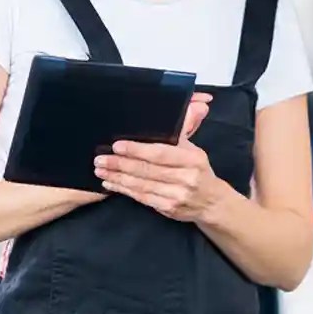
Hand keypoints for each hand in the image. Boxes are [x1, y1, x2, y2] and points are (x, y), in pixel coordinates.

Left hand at [93, 93, 227, 221]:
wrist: (211, 202)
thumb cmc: (199, 172)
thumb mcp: (194, 150)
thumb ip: (185, 129)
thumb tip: (191, 106)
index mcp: (192, 159)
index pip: (160, 153)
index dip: (137, 150)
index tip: (117, 145)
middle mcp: (185, 177)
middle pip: (147, 169)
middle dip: (120, 163)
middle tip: (100, 158)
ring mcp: (177, 195)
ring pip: (141, 184)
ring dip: (117, 176)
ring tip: (101, 169)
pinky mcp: (168, 208)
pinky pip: (142, 197)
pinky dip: (124, 189)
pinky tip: (111, 183)